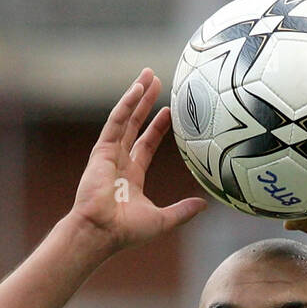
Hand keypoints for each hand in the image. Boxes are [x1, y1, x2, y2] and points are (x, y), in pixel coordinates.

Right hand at [69, 68, 206, 250]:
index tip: (168, 112)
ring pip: (125, 117)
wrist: (101, 232)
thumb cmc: (126, 231)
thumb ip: (183, 210)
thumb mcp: (163, 220)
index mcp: (132, 176)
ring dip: (136, 95)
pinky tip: (136, 88)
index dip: (157, 128)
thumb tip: (205, 204)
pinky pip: (115, 122)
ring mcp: (109, 154)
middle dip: (146, 103)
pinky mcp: (101, 150)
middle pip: (135, 124)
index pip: (146, 144)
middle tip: (157, 81)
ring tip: (148, 75)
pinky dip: (125, 104)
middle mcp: (120, 161)